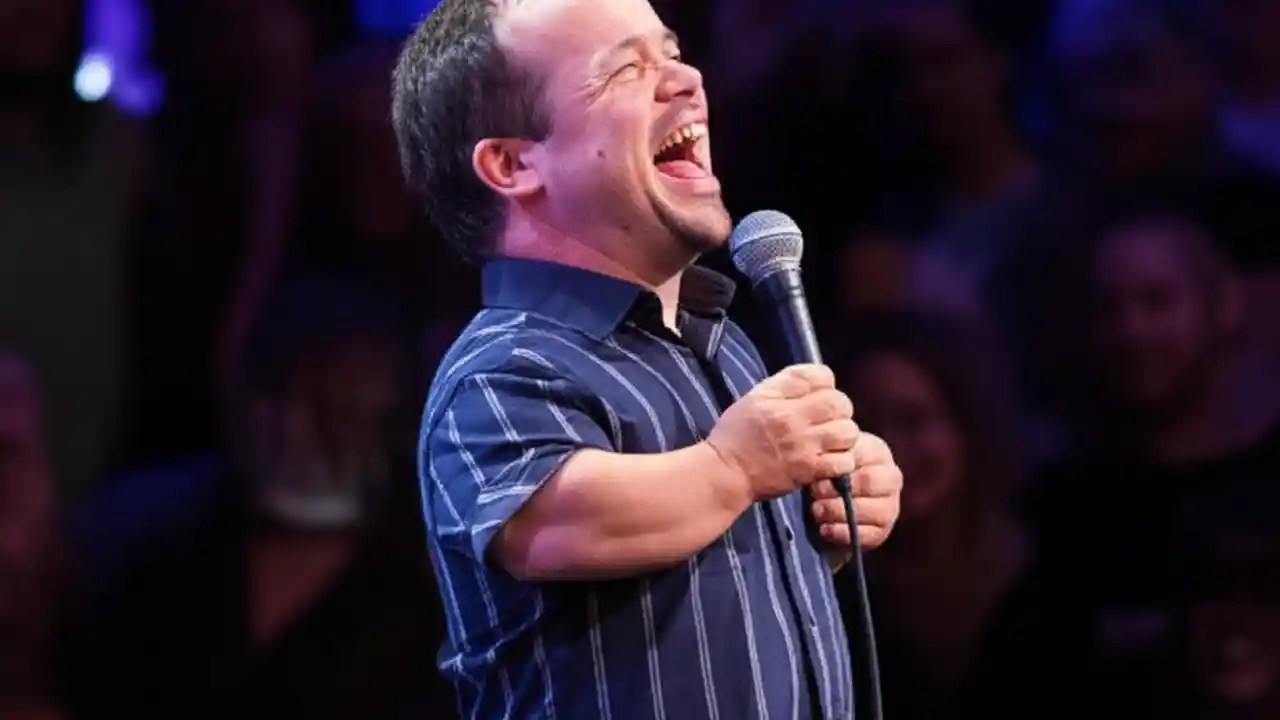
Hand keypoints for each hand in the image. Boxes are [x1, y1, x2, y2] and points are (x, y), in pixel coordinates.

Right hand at [706, 364, 859, 501]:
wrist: (726, 473)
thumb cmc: (736, 435)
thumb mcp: (754, 398)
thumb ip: (784, 385)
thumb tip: (813, 379)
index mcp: (778, 397)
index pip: (821, 376)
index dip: (825, 383)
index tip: (818, 393)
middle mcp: (793, 420)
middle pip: (840, 403)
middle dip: (839, 408)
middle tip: (829, 418)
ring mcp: (804, 447)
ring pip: (848, 432)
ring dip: (844, 435)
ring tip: (832, 440)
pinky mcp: (809, 471)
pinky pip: (844, 461)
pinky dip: (842, 460)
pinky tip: (830, 459)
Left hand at [810, 432, 901, 556]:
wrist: (830, 502)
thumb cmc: (827, 473)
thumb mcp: (827, 458)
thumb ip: (827, 457)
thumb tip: (823, 465)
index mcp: (877, 452)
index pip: (859, 456)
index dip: (834, 466)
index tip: (815, 473)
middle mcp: (890, 477)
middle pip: (868, 482)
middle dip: (836, 489)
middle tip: (814, 492)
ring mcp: (891, 505)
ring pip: (870, 509)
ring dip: (838, 511)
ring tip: (817, 510)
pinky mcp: (883, 530)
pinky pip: (866, 534)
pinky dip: (842, 533)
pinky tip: (825, 529)